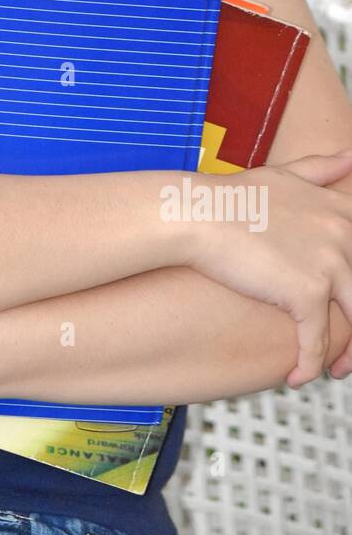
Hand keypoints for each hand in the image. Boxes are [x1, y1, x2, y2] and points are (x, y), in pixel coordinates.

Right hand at [183, 150, 351, 388]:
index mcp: (341, 211)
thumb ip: (322, 168)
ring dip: (348, 355)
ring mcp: (329, 264)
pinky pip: (317, 341)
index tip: (350, 304)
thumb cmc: (231, 196)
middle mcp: (343, 236)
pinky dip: (311, 365)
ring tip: (335, 370)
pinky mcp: (306, 292)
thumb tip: (351, 156)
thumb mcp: (284, 174)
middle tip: (349, 349)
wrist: (197, 214)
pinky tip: (298, 378)